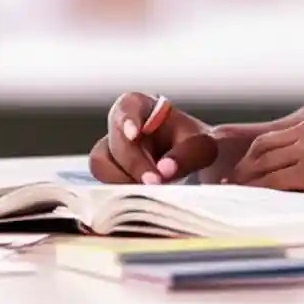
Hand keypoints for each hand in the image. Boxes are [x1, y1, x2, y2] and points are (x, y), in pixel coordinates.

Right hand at [88, 93, 217, 183]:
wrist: (193, 166)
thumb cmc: (195, 147)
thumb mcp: (201, 146)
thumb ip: (188, 155)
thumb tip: (164, 170)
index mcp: (144, 107)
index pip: (128, 105)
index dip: (127, 118)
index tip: (133, 134)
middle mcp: (121, 126)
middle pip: (116, 141)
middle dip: (135, 163)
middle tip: (155, 182)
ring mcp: (111, 150)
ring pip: (101, 164)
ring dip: (123, 179)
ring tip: (150, 191)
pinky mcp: (108, 173)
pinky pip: (103, 183)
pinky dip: (119, 193)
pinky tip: (141, 198)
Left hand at [228, 109, 303, 205]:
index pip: (273, 137)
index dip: (254, 155)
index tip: (243, 168)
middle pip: (262, 150)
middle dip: (244, 169)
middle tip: (230, 184)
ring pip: (265, 168)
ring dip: (247, 182)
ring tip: (235, 195)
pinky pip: (277, 185)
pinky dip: (261, 193)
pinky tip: (253, 202)